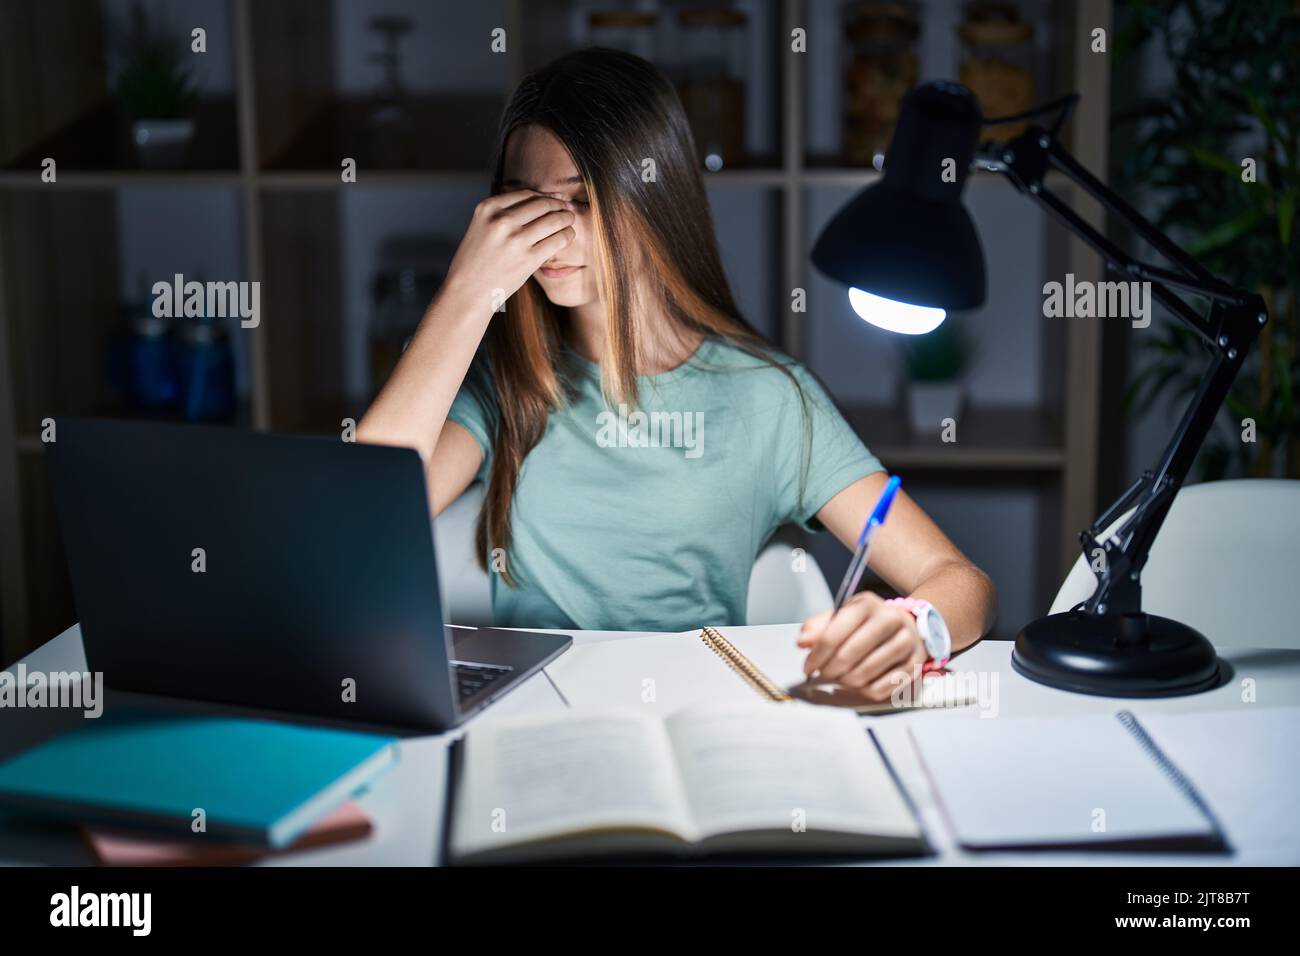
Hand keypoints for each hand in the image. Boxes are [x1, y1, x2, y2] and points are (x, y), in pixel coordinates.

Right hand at [442, 190, 575, 310]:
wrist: (467, 292)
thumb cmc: (476, 261)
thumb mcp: (481, 226)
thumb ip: (504, 212)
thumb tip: (542, 201)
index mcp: (488, 208)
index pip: (526, 194)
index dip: (545, 196)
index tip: (555, 200)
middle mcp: (501, 220)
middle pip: (543, 204)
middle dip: (559, 205)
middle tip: (567, 210)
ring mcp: (516, 240)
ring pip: (554, 220)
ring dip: (567, 219)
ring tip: (570, 221)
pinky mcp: (528, 259)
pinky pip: (558, 240)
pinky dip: (567, 235)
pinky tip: (568, 236)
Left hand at [796, 592, 926, 702]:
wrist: (907, 624)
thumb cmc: (868, 622)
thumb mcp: (843, 615)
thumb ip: (819, 627)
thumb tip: (803, 642)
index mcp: (867, 604)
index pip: (833, 635)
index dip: (816, 656)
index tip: (808, 667)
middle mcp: (890, 619)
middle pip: (848, 656)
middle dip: (829, 671)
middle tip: (823, 674)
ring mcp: (906, 642)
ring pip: (864, 675)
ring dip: (845, 682)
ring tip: (840, 678)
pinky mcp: (915, 664)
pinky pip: (881, 689)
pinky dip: (864, 691)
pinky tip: (858, 684)